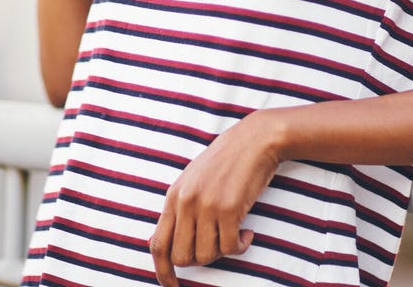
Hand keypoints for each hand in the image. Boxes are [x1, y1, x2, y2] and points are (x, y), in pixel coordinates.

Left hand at [150, 112, 283, 286]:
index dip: (162, 270)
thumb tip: (165, 242)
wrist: (254, 140)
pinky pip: (230, 248)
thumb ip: (180, 207)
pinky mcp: (229, 209)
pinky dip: (241, 246)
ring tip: (233, 235)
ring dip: (221, 252)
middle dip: (200, 260)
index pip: (158, 244)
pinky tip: (247, 233)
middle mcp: (186, 202)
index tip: (171, 285)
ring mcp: (206, 206)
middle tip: (217, 247)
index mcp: (173, 196)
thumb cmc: (227, 161)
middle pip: (182, 256)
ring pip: (205, 255)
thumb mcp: (193, 180)